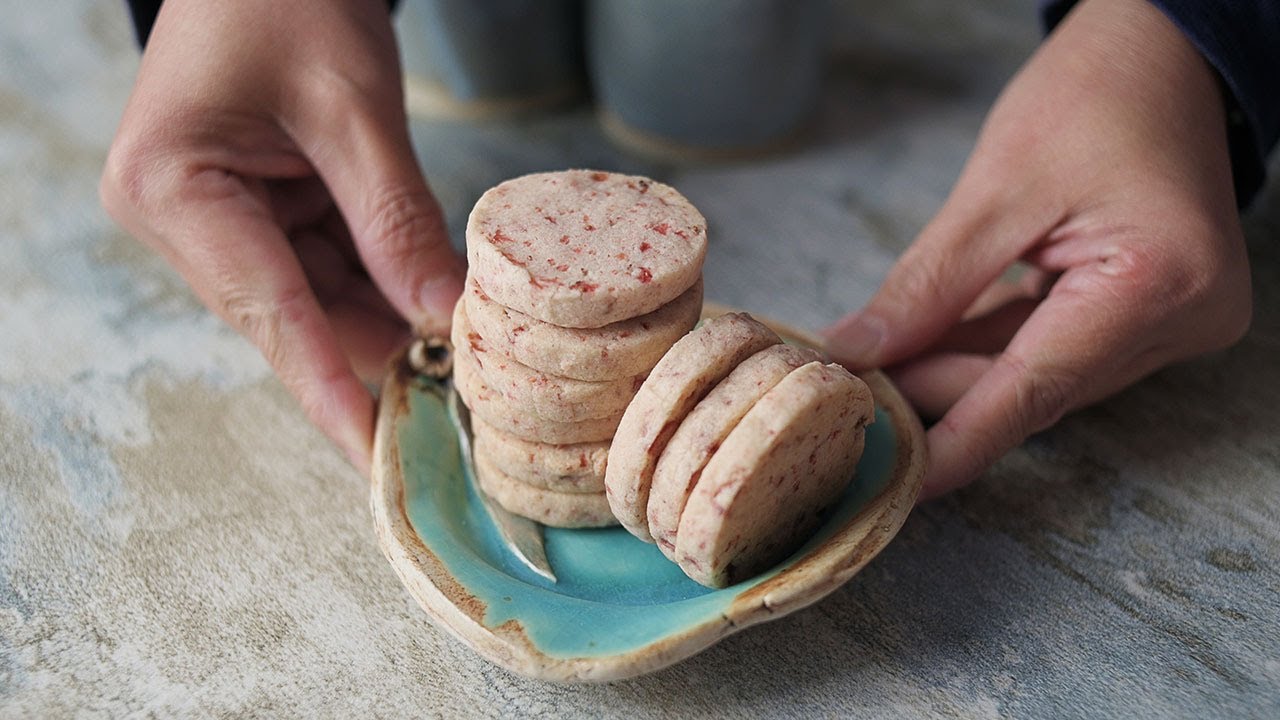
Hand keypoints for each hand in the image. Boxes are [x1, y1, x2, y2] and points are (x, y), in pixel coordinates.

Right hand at [101, 0, 465, 473]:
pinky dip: (383, 279)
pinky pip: (327, 267)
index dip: (332, 393)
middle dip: (384, 348)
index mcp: (174, 190)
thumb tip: (444, 320)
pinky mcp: (253, 212)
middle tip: (466, 391)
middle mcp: (181, 218)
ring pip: (320, 300)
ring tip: (466, 336)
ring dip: (390, 315)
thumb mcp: (352, 108)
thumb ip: (396, 220)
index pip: (271, 314)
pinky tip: (433, 291)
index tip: (381, 458)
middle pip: (299, 316)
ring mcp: (215, 218)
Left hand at [822, 0, 1251, 498]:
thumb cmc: (1094, 93)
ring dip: (961, 369)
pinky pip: (1059, 346)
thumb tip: (859, 356)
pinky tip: (929, 343)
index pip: (1036, 387)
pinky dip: (993, 346)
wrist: (1165, 53)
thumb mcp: (996, 186)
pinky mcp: (1155, 311)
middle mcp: (1184, 317)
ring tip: (882, 363)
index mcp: (1159, 281)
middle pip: (1036, 384)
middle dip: (942, 389)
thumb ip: (929, 285)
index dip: (958, 440)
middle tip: (857, 390)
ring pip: (1043, 372)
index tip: (897, 481)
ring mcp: (1177, 319)